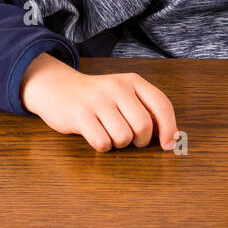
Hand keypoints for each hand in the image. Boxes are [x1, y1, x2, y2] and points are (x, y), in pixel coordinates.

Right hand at [20, 52, 179, 151]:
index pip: (162, 105)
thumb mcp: (124, 93)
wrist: (58, 88)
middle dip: (140, 140)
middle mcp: (117, 87)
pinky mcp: (80, 115)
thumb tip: (169, 137)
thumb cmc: (98, 98)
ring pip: (123, 137)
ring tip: (110, 133)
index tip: (168, 145)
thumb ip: (146, 109)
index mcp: (133, 81)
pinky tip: (96, 135)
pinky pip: (102, 143)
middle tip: (130, 138)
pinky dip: (103, 146)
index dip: (169, 128)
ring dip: (119, 144)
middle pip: (143, 126)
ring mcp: (97, 100)